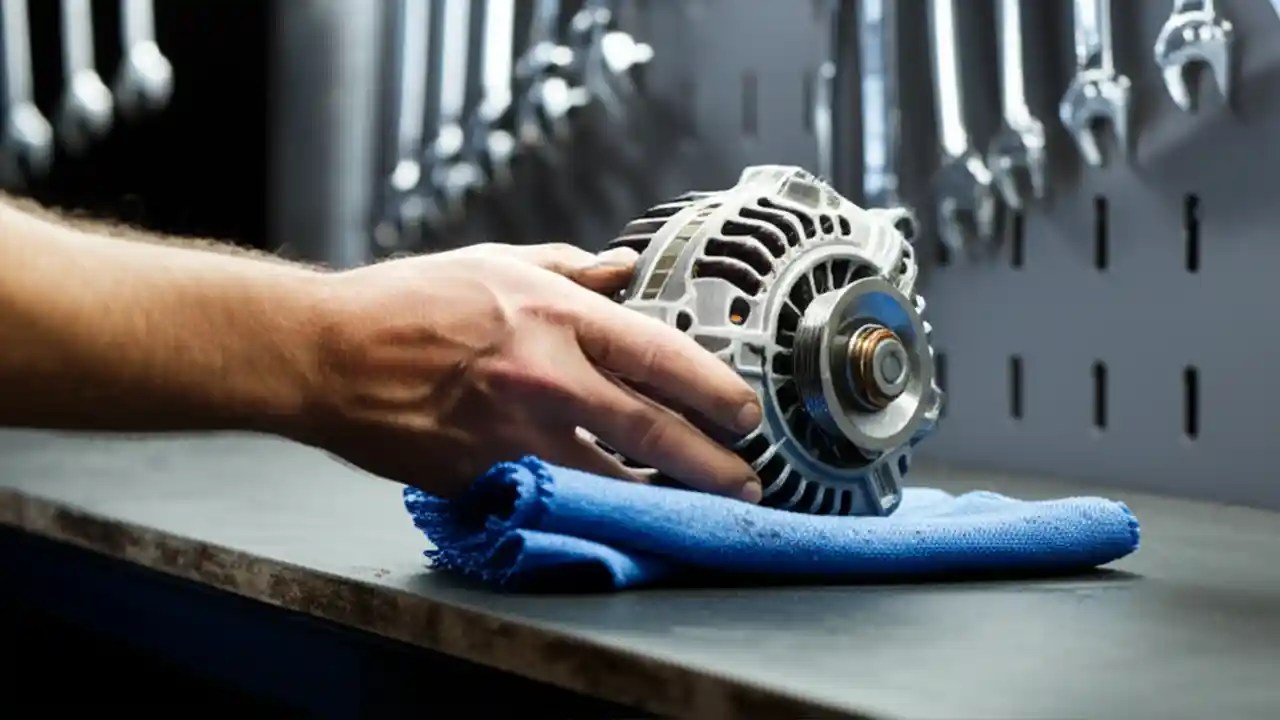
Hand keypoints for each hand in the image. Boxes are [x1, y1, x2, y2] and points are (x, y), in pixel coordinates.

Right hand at [305, 242, 763, 501]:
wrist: (327, 353)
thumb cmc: (404, 303)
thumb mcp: (492, 264)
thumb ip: (567, 269)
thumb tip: (622, 271)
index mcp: (553, 316)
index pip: (660, 357)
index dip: (713, 389)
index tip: (743, 412)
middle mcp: (545, 377)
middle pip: (652, 430)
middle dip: (712, 462)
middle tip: (746, 478)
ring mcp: (514, 434)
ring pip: (611, 477)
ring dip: (659, 493)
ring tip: (690, 503)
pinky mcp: (483, 475)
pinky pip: (551, 495)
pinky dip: (586, 503)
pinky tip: (610, 510)